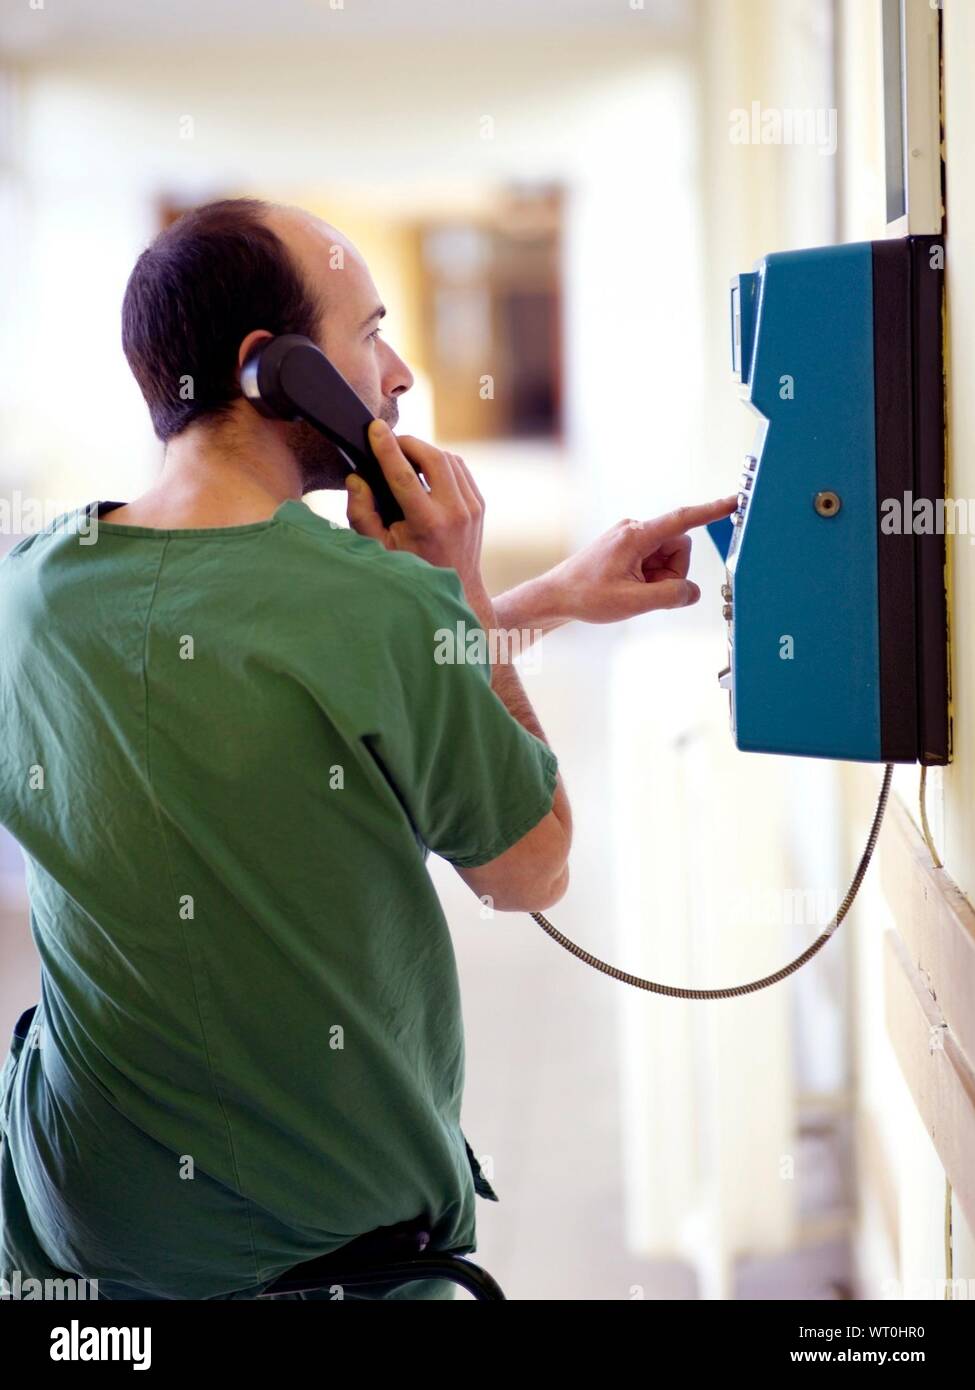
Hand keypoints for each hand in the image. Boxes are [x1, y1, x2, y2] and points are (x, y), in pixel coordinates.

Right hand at [345, 421, 486, 603]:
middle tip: (388, 442)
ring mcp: (472, 507)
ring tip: (403, 456)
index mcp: (429, 524)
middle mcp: (455, 512)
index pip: (405, 475)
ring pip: (448, 458)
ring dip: (424, 450)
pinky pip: (459, 467)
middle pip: (433, 457)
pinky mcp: (478, 503)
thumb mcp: (380, 548)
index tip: (375, 428)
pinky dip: (440, 461)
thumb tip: (356, 478)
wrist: (458, 587)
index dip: (387, 448)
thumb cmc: (413, 569)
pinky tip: (423, 468)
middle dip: (408, 442)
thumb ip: (363, 514)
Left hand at [537, 496, 738, 623]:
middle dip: (672, 573)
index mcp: (636, 536)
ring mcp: (630, 537)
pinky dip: (650, 578)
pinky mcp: (627, 547)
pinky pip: (655, 561)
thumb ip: (670, 596)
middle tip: (645, 592)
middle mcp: (635, 529)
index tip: (735, 501)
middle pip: (679, 547)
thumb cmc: (587, 597)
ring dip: (660, 578)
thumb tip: (693, 591)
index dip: (713, 511)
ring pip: (669, 557)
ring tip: (633, 591)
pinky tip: (628, 587)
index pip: (684, 520)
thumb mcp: (633, 602)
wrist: (556, 596)